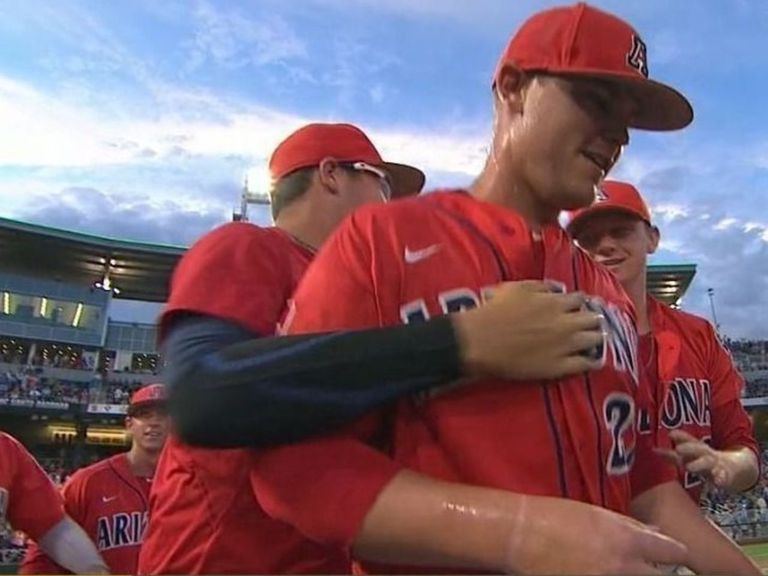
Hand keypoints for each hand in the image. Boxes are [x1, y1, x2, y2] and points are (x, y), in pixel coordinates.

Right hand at [453, 280, 605, 379]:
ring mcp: (565, 345)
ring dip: (595, 338)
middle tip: (589, 323)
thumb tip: (555, 289)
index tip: (577, 306)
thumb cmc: (493, 311)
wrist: (481, 341)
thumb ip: (540, 287)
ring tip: (594, 340)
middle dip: (592, 319)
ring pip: (594, 340)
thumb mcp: (516, 288)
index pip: (579, 299)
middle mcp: (566, 322)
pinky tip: (594, 362)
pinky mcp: (560, 366)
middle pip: (592, 319)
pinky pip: (585, 364)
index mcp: (555, 302)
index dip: (579, 303)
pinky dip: (592, 361)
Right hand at [508, 497, 688, 574]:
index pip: (671, 551)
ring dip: (636, 575)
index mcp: (626, 539)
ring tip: (622, 567)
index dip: (678, 553)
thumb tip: (651, 533)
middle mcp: (623, 565)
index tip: (680, 555)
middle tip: (654, 568)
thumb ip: (626, 526)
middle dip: (659, 572)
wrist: (521, 533)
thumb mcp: (594, 513)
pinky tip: (600, 570)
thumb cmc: (554, 515)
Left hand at [658, 430, 730, 486]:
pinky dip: (720, 480)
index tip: (670, 434)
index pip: (688, 440)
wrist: (735, 468)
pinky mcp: (725, 476)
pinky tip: (717, 482)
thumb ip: (671, 455)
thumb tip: (652, 450)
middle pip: (698, 449)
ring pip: (708, 463)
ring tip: (689, 467)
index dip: (681, 437)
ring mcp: (716, 465)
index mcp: (698, 448)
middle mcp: (706, 454)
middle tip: (678, 449)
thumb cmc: (704, 461)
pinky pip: (723, 478)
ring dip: (699, 464)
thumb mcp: (690, 457)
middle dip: (688, 448)